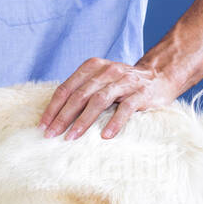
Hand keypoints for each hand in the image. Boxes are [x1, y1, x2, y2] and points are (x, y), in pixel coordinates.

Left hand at [37, 58, 179, 139]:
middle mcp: (107, 71)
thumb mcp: (100, 79)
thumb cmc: (122, 83)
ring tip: (71, 137)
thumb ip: (82, 90)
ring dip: (83, 121)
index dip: (53, 107)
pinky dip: (114, 122)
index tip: (43, 125)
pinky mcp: (141, 93)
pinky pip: (125, 108)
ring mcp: (124, 82)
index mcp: (92, 67)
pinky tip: (105, 136)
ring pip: (98, 101)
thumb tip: (55, 114)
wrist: (159, 75)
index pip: (67, 88)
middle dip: (63, 116)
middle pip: (79, 95)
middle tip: (51, 134)